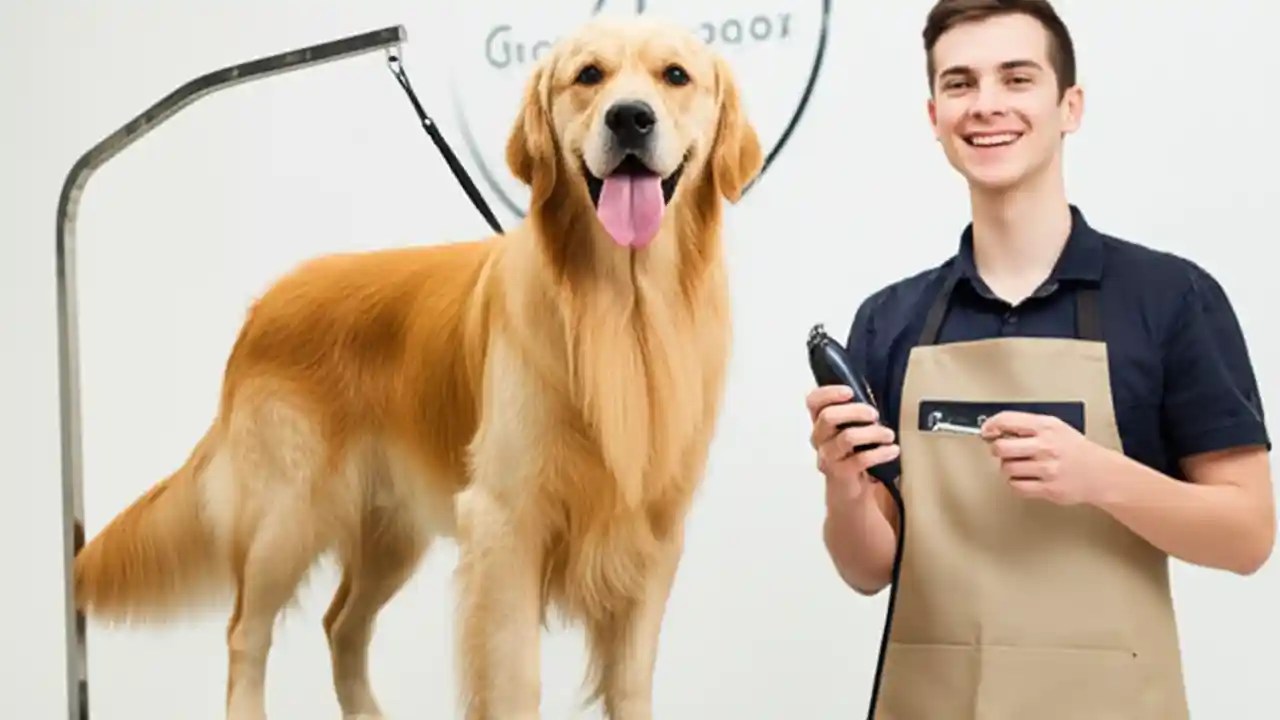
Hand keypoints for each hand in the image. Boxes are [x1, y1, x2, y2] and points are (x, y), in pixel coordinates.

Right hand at [806, 385, 899, 503]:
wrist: (850, 493)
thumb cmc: (855, 455)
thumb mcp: (852, 431)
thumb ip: (855, 415)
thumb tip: (874, 397)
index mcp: (821, 424)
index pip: (813, 402)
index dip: (828, 393)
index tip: (849, 391)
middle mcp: (819, 439)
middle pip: (828, 417)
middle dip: (855, 411)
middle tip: (874, 415)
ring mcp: (828, 457)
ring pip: (846, 437)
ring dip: (873, 433)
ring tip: (888, 435)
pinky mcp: (840, 474)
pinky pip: (860, 459)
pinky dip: (880, 453)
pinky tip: (892, 450)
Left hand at [980, 411, 1114, 505]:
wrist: (1102, 473)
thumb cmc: (1076, 450)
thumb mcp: (1055, 427)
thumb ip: (1028, 426)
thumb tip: (997, 428)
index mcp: (1046, 427)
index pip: (1007, 420)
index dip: (991, 425)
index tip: (986, 431)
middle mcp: (1046, 446)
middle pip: (1001, 448)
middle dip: (997, 450)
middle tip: (1004, 451)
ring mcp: (1047, 468)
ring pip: (1007, 468)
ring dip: (1008, 468)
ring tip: (1021, 465)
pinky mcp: (1048, 488)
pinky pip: (1016, 486)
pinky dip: (1016, 483)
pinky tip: (1026, 478)